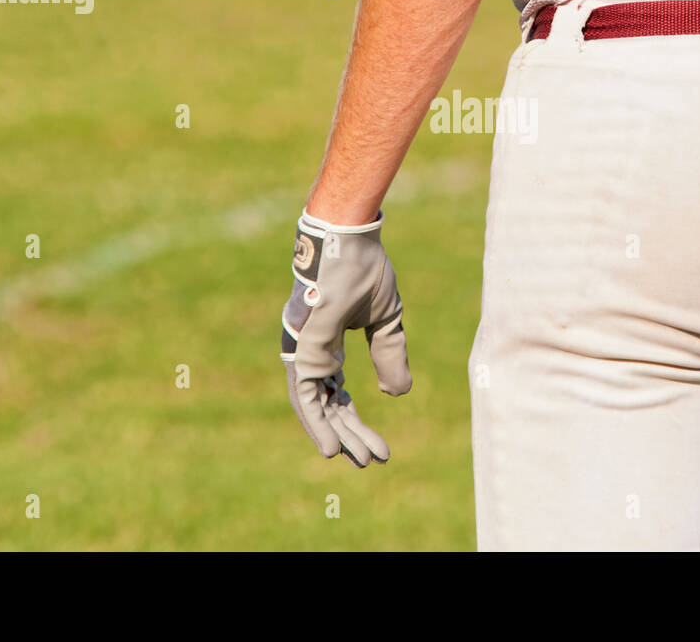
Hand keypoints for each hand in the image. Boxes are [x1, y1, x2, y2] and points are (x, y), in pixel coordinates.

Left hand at [279, 210, 411, 465]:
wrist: (351, 237)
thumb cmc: (364, 269)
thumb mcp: (385, 320)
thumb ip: (388, 355)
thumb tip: (395, 394)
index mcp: (326, 344)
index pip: (336, 393)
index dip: (353, 419)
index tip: (375, 447)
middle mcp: (310, 349)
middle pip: (326, 402)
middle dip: (348, 432)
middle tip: (369, 461)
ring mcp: (304, 345)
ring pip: (315, 402)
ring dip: (335, 432)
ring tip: (352, 459)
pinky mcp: (305, 342)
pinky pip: (306, 390)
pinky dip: (316, 420)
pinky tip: (331, 444)